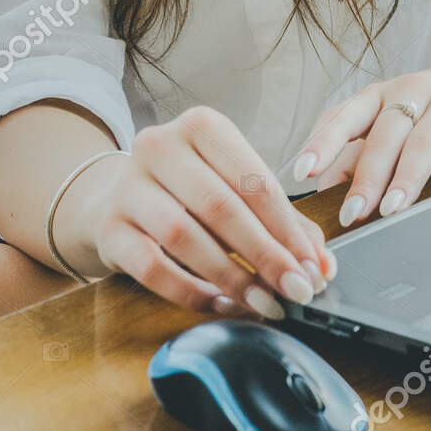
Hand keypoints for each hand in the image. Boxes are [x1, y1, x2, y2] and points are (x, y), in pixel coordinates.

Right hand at [84, 108, 337, 319]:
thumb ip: (280, 222)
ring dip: (233, 278)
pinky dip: (192, 292)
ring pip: (184, 237)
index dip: (289, 229)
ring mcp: (128, 186)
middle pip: (222, 207)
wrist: (116, 196)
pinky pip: (153, 268)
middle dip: (267, 256)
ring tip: (266, 303)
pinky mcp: (109, 228)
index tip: (313, 267)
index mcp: (202, 126)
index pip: (255, 180)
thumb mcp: (234, 188)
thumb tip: (321, 264)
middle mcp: (160, 146)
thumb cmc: (190, 191)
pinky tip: (223, 304)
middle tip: (298, 291)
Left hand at [291, 39, 430, 225]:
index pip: (346, 115)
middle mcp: (415, 92)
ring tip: (391, 209)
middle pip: (385, 134)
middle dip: (366, 176)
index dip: (323, 143)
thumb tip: (326, 187)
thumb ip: (366, 149)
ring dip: (406, 176)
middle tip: (352, 213)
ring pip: (425, 139)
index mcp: (385, 94)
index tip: (302, 172)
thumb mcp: (402, 118)